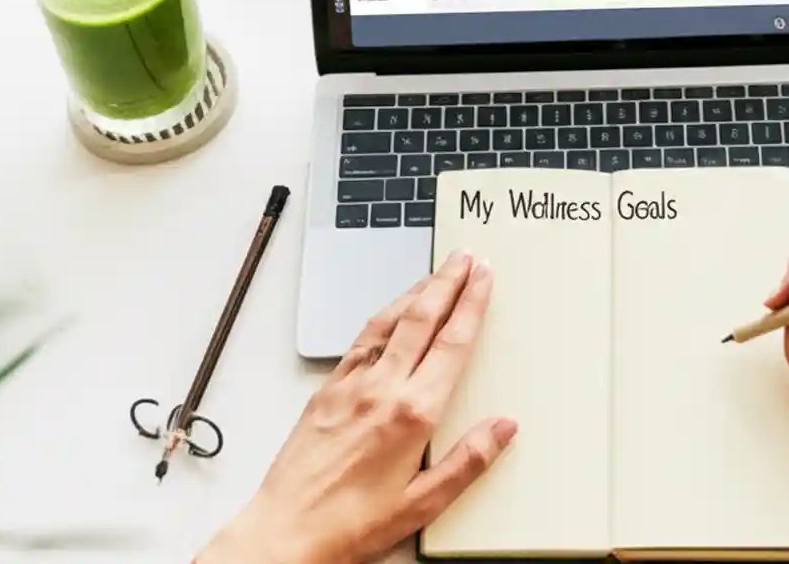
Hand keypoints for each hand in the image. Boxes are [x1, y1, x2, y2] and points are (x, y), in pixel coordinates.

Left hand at [198, 251, 515, 563]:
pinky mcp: (326, 392)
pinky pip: (360, 342)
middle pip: (422, 319)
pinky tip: (389, 314)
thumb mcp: (423, 504)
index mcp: (413, 415)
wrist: (285, 531)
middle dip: (448, 283)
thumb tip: (503, 427)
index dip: (471, 305)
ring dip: (416, 292)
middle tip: (465, 258)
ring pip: (389, 323)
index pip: (452, 344)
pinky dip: (381, 319)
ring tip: (435, 273)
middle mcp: (381, 391)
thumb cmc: (350, 525)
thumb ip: (468, 461)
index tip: (484, 278)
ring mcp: (350, 386)